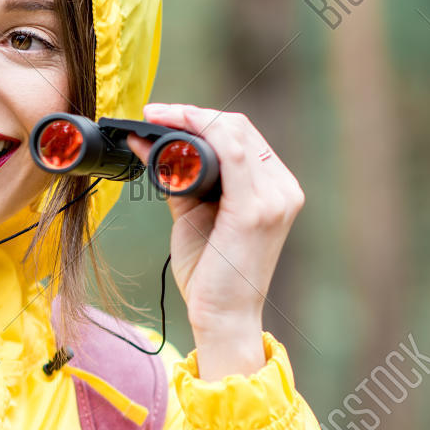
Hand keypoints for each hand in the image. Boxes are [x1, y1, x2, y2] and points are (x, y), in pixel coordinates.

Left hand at [125, 103, 304, 379]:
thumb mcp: (193, 216)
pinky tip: (173, 131)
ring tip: (155, 117)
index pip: (242, 136)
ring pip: (236, 134)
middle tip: (152, 113)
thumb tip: (147, 144)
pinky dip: (201, 135)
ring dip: (192, 118)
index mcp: (274, 188)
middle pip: (239, 128)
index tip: (163, 114)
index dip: (202, 117)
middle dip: (193, 114)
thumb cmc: (209, 273)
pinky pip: (233, 155)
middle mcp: (282, 188)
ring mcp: (274, 198)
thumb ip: (177, 179)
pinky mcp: (257, 210)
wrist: (222, 317)